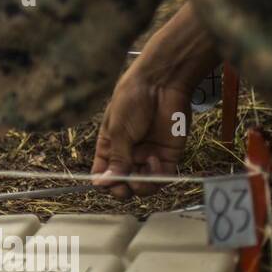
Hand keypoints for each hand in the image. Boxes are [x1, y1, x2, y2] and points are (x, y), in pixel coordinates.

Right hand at [91, 69, 190, 198]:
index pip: (104, 174)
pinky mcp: (168, 156)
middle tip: (126, 180)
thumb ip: (116, 159)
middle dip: (124, 187)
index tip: (108, 182)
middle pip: (123, 183)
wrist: (160, 84)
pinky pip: (162, 177)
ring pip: (143, 185)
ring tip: (143, 171)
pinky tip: (155, 160)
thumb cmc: (131, 101)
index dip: (105, 182)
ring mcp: (148, 156)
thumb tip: (103, 183)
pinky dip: (158, 176)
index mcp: (109, 148)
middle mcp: (128, 155)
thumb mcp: (118, 131)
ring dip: (142, 185)